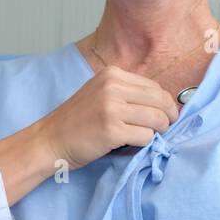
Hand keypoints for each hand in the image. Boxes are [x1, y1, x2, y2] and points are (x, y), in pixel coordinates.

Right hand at [31, 65, 179, 170]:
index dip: (166, 103)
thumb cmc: (77, 121)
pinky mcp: (112, 130)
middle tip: (165, 129)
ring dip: (158, 132)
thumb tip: (166, 104)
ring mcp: (112, 108)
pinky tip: (133, 144)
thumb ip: (128, 93)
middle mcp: (112, 87)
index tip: (166, 116)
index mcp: (112, 74)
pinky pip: (146, 137)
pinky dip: (145, 143)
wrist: (50, 140)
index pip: (154, 87)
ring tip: (147, 137)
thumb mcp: (100, 94)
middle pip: (160, 101)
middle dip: (169, 117)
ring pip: (157, 119)